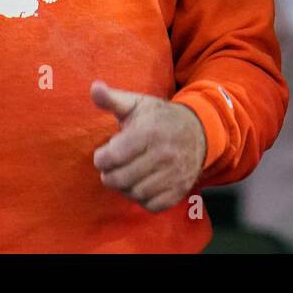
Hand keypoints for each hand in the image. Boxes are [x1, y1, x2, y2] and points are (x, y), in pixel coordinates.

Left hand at [91, 80, 205, 212]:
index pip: (112, 157)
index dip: (101, 158)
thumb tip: (94, 87)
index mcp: (149, 132)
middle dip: (109, 175)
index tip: (104, 154)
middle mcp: (164, 154)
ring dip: (125, 188)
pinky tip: (141, 185)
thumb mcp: (137, 104)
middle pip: (120, 179)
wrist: (199, 131)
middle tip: (112, 167)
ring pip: (135, 193)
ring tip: (126, 175)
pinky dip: (142, 199)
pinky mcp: (179, 190)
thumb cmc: (160, 117)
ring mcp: (174, 174)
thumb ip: (112, 99)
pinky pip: (152, 205)